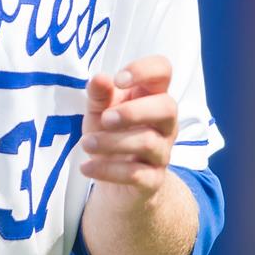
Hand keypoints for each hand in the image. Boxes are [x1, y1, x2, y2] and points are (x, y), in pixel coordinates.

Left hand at [80, 55, 177, 200]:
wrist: (116, 183)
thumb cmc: (110, 136)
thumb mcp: (98, 112)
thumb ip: (99, 94)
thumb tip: (100, 78)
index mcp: (152, 97)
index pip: (163, 71)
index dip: (144, 70)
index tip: (118, 81)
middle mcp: (165, 124)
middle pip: (168, 107)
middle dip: (133, 111)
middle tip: (104, 119)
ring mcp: (162, 152)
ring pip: (149, 142)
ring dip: (112, 142)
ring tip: (86, 143)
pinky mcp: (154, 180)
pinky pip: (137, 174)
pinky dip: (107, 170)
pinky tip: (87, 167)